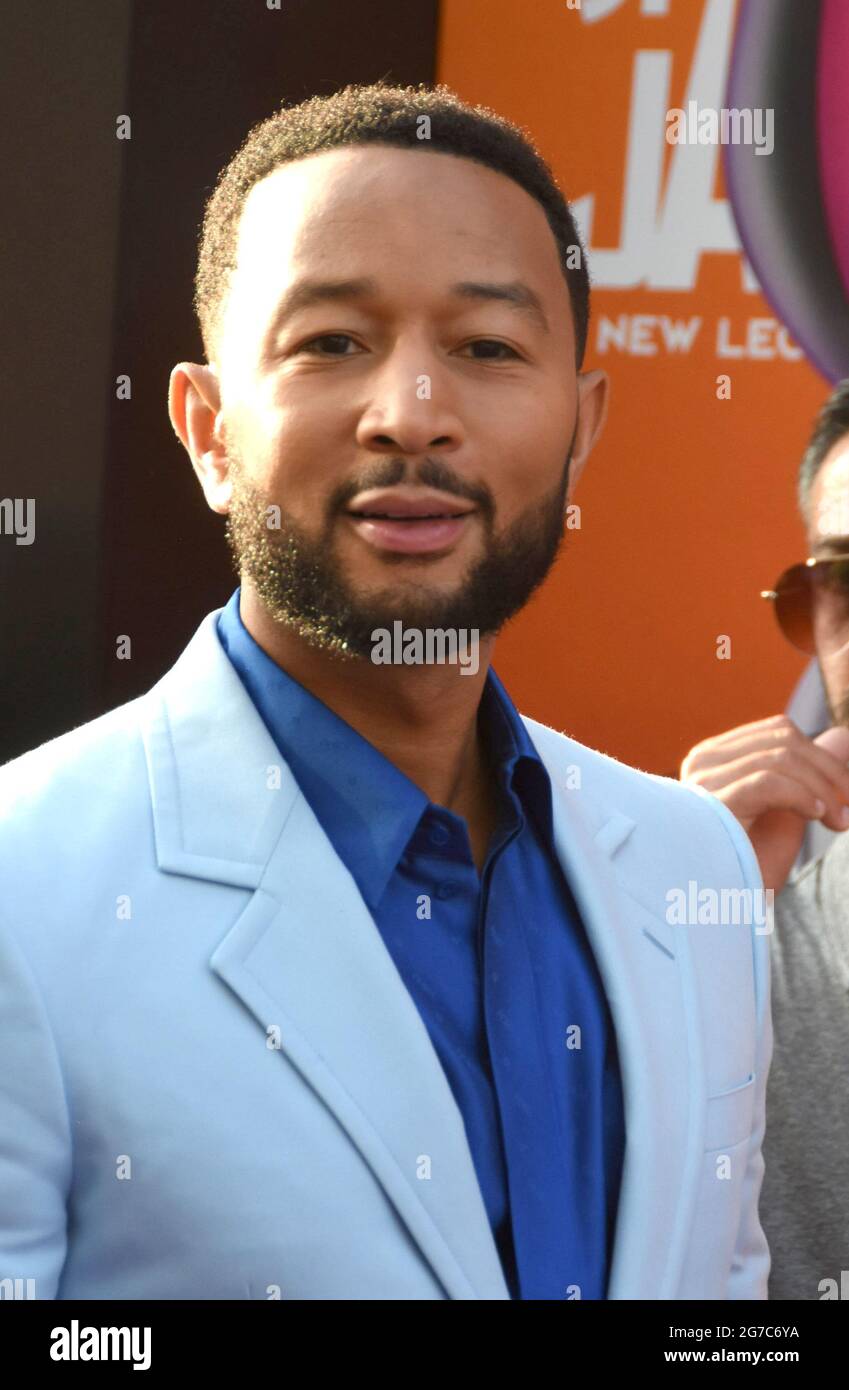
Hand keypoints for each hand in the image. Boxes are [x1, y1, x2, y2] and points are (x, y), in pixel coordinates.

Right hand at [680, 716, 848, 893]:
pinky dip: (802, 796)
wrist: (713, 913)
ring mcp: (703, 780)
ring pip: (780, 758)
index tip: (846, 796)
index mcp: (717, 759)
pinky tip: (817, 816)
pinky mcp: (710, 803)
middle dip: (829, 771)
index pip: (778, 732)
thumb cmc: (746, 867)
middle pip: (783, 739)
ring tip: (839, 822)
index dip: (822, 758)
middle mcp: (704, 762)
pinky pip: (768, 782)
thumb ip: (810, 774)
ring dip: (822, 789)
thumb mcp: (788, 812)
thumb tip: (842, 737)